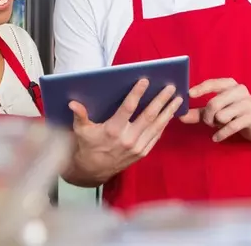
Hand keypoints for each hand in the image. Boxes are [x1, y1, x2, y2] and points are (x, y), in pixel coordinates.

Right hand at [68, 79, 182, 179]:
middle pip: (148, 115)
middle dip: (161, 100)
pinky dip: (164, 124)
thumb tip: (73, 103)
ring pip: (156, 126)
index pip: (128, 108)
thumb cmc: (87, 145)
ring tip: (178, 98)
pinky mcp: (143, 153)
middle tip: (170, 87)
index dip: (137, 93)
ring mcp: (137, 147)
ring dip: (168, 111)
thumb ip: (80, 116)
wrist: (94, 170)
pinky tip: (170, 114)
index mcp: (112, 130)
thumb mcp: (81, 130)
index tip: (146, 80)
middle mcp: (128, 139)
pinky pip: (156, 136)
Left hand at [180, 78, 250, 142]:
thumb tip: (180, 116)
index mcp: (230, 85)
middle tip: (209, 122)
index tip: (189, 94)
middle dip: (207, 117)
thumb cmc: (234, 114)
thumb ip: (198, 112)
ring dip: (217, 124)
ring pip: (221, 116)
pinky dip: (221, 134)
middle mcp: (239, 91)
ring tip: (220, 125)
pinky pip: (230, 127)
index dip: (200, 89)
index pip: (212, 83)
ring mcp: (247, 104)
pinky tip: (216, 138)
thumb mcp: (216, 111)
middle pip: (214, 104)